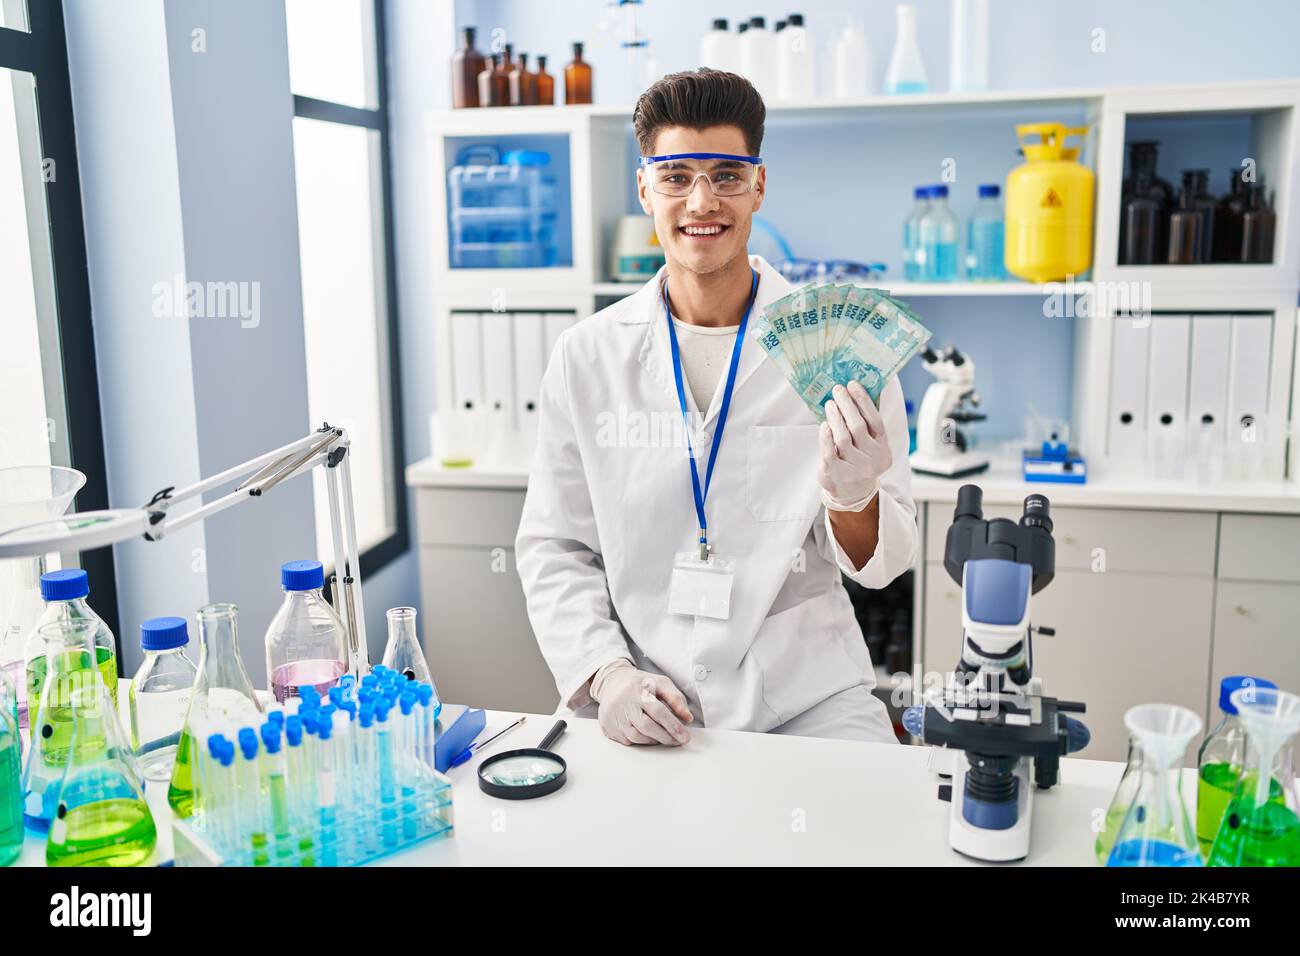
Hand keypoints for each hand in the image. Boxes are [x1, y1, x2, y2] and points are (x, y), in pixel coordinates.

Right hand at [594, 662, 692, 745]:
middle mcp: (623, 702)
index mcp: (637, 689)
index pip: (658, 712)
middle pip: (647, 727)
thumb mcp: (660, 682)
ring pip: (636, 737)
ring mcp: (613, 715)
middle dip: (666, 737)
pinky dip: (640, 741)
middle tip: (677, 741)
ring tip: (662, 736)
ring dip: (653, 740)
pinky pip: (627, 741)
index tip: (685, 737)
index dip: (674, 727)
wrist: (611, 681)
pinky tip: (646, 735)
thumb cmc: (639, 684)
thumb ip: (676, 698)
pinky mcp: (607, 726)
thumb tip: (687, 718)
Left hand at [820, 380, 891, 510]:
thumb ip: (865, 425)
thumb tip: (852, 393)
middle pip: (858, 427)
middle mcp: (872, 460)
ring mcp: (855, 469)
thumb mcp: (869, 446)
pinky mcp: (837, 475)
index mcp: (883, 449)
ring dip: (835, 417)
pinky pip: (829, 451)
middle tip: (838, 390)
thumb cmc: (859, 460)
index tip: (853, 385)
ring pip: (843, 438)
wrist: (853, 493)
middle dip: (847, 405)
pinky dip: (825, 436)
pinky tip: (824, 424)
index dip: (863, 401)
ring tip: (830, 404)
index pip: (875, 421)